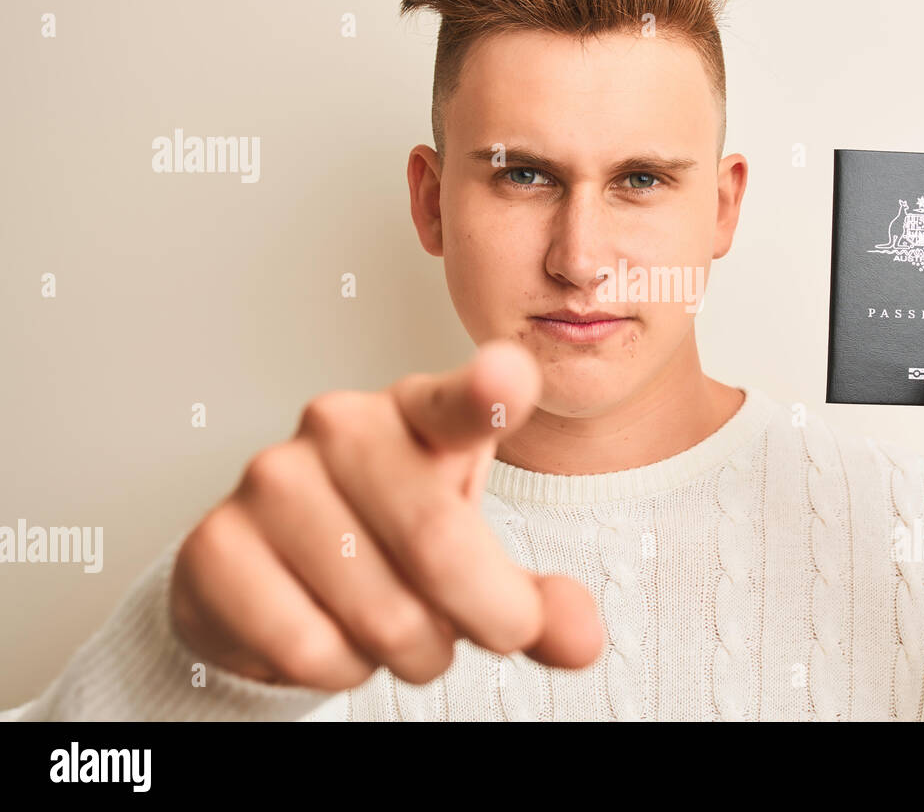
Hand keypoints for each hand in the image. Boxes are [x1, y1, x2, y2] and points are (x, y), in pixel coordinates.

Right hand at [169, 340, 604, 690]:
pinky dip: (343, 668)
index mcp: (418, 413)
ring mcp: (270, 480)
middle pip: (441, 546)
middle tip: (496, 632)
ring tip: (399, 625)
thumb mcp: (479, 557)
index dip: (488, 392)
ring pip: (382, 615)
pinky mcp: (215, 545)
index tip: (510, 380)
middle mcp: (340, 427)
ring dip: (414, 652)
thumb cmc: (391, 540)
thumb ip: (535, 598)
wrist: (274, 571)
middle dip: (489, 616)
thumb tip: (581, 640)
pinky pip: (311, 647)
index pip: (460, 402)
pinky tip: (333, 633)